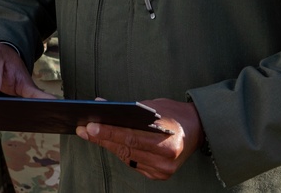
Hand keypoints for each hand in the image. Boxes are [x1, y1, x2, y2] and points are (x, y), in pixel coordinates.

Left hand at [74, 98, 203, 179]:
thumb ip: (128, 108)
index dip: (109, 132)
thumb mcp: (153, 105)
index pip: (131, 137)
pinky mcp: (159, 175)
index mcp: (168, 141)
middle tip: (83, 129)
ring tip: (91, 134)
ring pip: (127, 157)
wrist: (196, 130)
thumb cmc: (173, 114)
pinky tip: (109, 142)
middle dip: (102, 138)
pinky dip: (121, 152)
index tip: (89, 126)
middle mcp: (166, 160)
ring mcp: (163, 170)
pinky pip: (133, 163)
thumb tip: (99, 104)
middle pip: (126, 149)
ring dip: (108, 145)